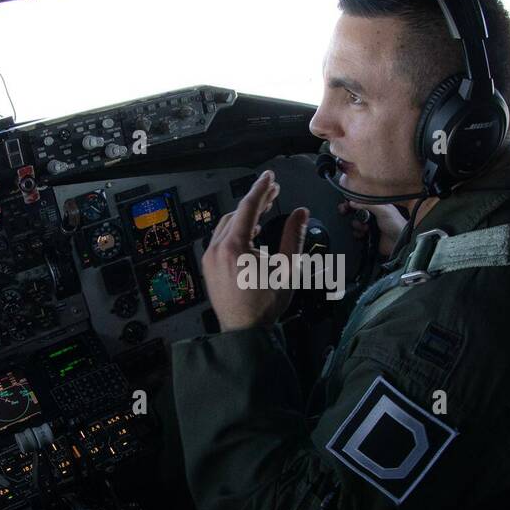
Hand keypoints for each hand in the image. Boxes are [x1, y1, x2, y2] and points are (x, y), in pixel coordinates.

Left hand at [203, 170, 309, 331]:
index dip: (261, 189)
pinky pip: (221, 238)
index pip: (248, 207)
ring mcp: (210, 258)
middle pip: (236, 214)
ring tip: (264, 208)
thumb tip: (300, 213)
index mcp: (233, 247)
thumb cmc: (264, 305)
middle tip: (273, 191)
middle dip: (256, 200)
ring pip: (226, 225)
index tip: (270, 177)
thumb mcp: (286, 269)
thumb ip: (293, 236)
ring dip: (245, 214)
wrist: (244, 332)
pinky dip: (236, 229)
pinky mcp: (209, 266)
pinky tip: (250, 231)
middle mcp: (216, 249)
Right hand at [338, 200, 404, 257]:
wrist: (399, 242)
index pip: (360, 202)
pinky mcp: (368, 236)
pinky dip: (357, 234)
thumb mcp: (383, 210)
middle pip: (355, 212)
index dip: (351, 202)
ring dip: (357, 226)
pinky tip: (364, 234)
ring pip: (354, 224)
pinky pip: (356, 234)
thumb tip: (352, 202)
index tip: (345, 204)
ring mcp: (369, 226)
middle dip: (350, 213)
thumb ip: (367, 204)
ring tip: (364, 227)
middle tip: (346, 213)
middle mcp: (372, 215)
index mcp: (376, 207)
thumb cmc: (396, 224)